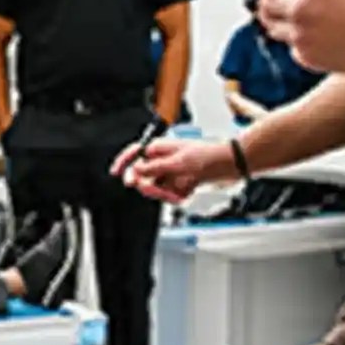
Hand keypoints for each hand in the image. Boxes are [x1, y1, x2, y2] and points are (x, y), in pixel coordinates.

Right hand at [110, 139, 232, 203]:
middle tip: (158, 191)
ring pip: (156, 188)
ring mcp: (171, 172)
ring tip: (178, 193)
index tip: (115, 172)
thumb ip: (154, 168)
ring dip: (165, 194)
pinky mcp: (179, 183)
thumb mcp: (177, 163)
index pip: (134, 153)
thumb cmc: (207, 157)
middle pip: (143, 176)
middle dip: (150, 186)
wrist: (229, 166)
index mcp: (160, 149)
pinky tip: (187, 191)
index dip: (123, 162)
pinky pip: (169, 194)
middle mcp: (163, 160)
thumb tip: (136, 170)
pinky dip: (176, 196)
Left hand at [259, 0, 344, 72]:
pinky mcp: (305, 56)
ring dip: (277, 26)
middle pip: (267, 9)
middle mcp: (300, 9)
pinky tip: (318, 44)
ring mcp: (299, 34)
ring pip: (276, 30)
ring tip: (282, 25)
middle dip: (266, 7)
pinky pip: (295, 49)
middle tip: (264, 7)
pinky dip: (302, 46)